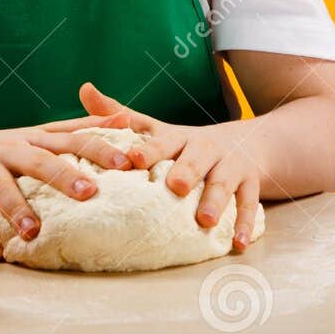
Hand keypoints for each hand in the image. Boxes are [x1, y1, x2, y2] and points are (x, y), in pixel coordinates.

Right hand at [0, 121, 135, 261]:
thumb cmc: (6, 149)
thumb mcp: (40, 134)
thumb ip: (79, 127)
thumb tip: (123, 118)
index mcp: (36, 139)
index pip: (72, 140)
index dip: (99, 149)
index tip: (127, 163)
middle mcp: (11, 149)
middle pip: (39, 161)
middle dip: (63, 175)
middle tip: (89, 192)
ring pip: (1, 187)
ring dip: (16, 209)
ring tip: (32, 231)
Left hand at [77, 82, 263, 252]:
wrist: (249, 142)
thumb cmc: (187, 144)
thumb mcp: (157, 129)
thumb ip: (120, 114)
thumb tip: (83, 89)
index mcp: (178, 138)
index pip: (162, 142)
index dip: (148, 150)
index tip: (133, 159)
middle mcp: (205, 148)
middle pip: (196, 159)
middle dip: (186, 172)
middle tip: (175, 187)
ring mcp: (231, 165)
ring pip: (223, 182)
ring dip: (215, 201)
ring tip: (204, 220)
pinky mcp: (251, 184)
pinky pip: (249, 205)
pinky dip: (244, 224)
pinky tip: (238, 243)